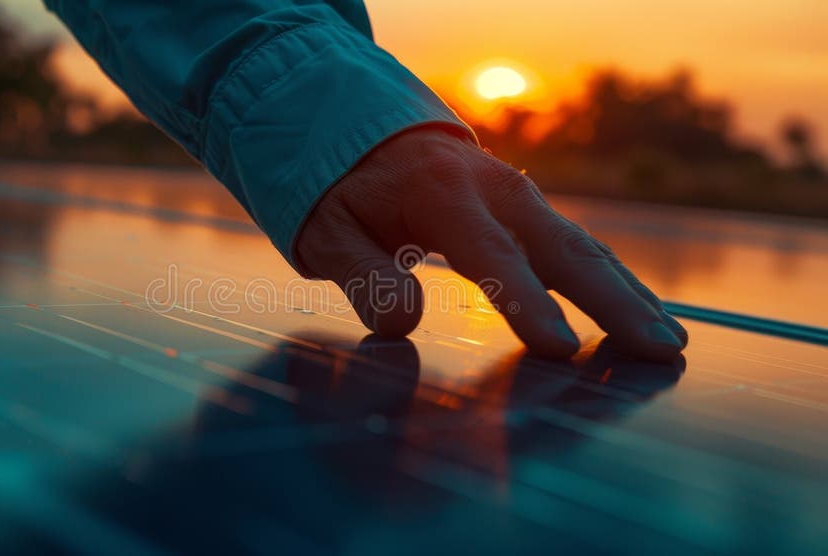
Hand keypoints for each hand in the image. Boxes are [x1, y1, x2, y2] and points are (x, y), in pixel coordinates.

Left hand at [295, 126, 687, 360]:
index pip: (492, 256)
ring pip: (584, 247)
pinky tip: (641, 313)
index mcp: (442, 194)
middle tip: (659, 349)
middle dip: (615, 302)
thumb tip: (402, 324)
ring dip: (630, 293)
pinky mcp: (529, 209)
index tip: (562, 350)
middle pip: (564, 249)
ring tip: (671, 339)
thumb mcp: (329, 231)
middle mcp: (494, 190)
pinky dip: (614, 280)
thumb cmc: (344, 190)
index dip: (527, 303)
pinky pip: (578, 245)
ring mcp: (519, 196)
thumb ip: (364, 275)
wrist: (366, 133)